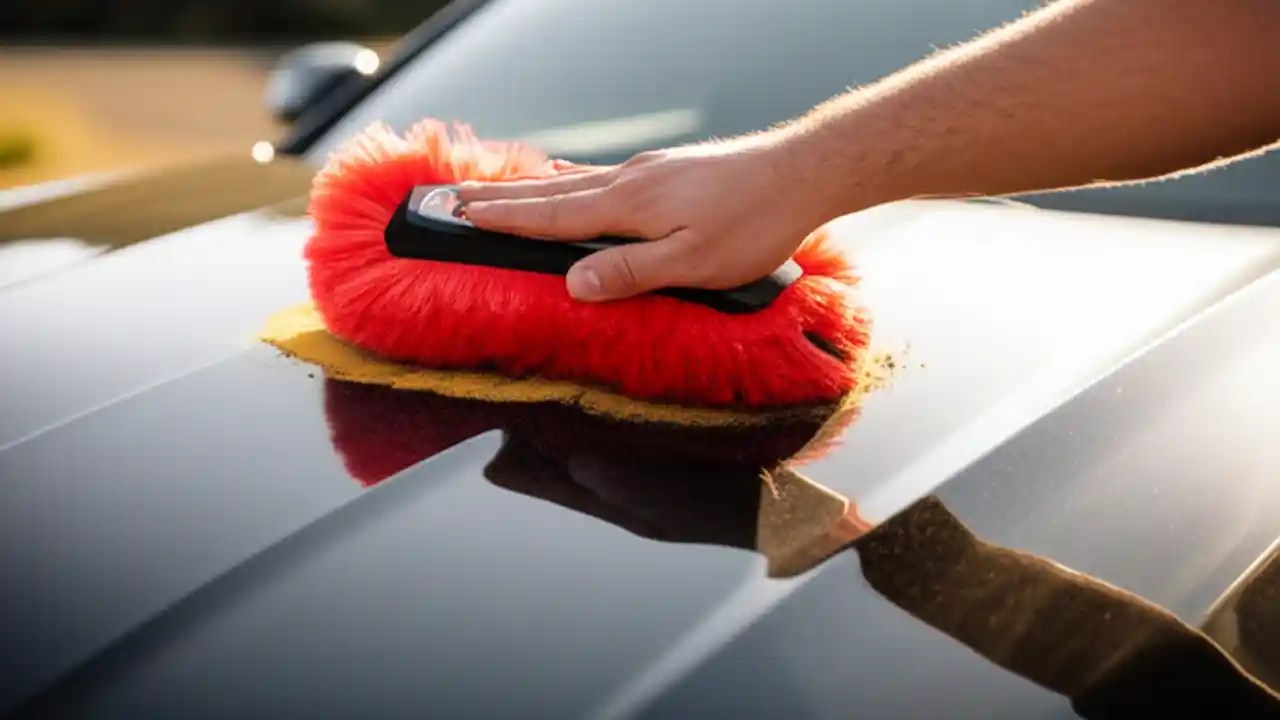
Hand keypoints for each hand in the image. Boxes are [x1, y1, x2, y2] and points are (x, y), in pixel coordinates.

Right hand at [456, 132, 835, 301]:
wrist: (801, 172)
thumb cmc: (753, 224)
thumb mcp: (692, 262)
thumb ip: (629, 272)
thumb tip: (572, 283)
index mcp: (629, 206)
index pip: (552, 215)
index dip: (506, 220)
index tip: (462, 216)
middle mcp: (632, 180)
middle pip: (553, 190)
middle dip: (503, 198)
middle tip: (458, 199)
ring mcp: (650, 170)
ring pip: (576, 178)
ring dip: (531, 187)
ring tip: (498, 190)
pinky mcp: (668, 169)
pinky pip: (602, 174)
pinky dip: (571, 178)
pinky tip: (569, 176)